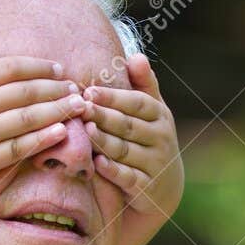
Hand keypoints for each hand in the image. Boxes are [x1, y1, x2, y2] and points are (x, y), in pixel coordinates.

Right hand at [0, 27, 86, 190]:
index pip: (10, 68)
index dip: (38, 66)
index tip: (57, 69)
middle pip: (25, 91)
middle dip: (56, 88)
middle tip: (77, 88)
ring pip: (27, 119)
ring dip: (57, 111)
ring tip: (78, 106)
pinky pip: (17, 149)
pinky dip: (41, 140)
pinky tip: (61, 132)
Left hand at [83, 55, 183, 244]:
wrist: (163, 188)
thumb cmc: (148, 140)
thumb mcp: (152, 113)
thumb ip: (143, 85)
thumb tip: (136, 55)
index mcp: (160, 116)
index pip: (137, 103)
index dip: (114, 97)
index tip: (90, 90)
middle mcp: (161, 138)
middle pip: (129, 125)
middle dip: (104, 116)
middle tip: (81, 108)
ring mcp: (155, 164)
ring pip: (126, 150)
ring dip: (105, 141)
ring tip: (85, 131)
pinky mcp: (146, 188)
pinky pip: (128, 178)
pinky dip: (113, 171)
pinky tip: (97, 163)